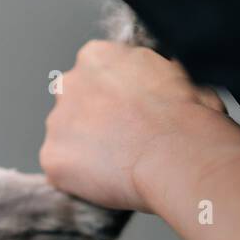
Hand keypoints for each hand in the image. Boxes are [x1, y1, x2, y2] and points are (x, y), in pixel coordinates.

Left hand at [39, 40, 230, 211]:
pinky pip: (62, 172)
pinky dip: (80, 180)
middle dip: (93, 122)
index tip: (129, 114)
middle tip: (125, 142)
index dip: (114, 97)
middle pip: (74, 105)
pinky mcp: (52, 159)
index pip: (95, 74)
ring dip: (86, 151)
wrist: (180, 154)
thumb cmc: (187, 116)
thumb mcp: (176, 72)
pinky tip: (110, 182)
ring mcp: (56, 123)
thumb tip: (159, 82)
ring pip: (66, 140)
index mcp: (96, 56)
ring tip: (122, 165)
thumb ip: (150, 74)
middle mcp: (69, 84)